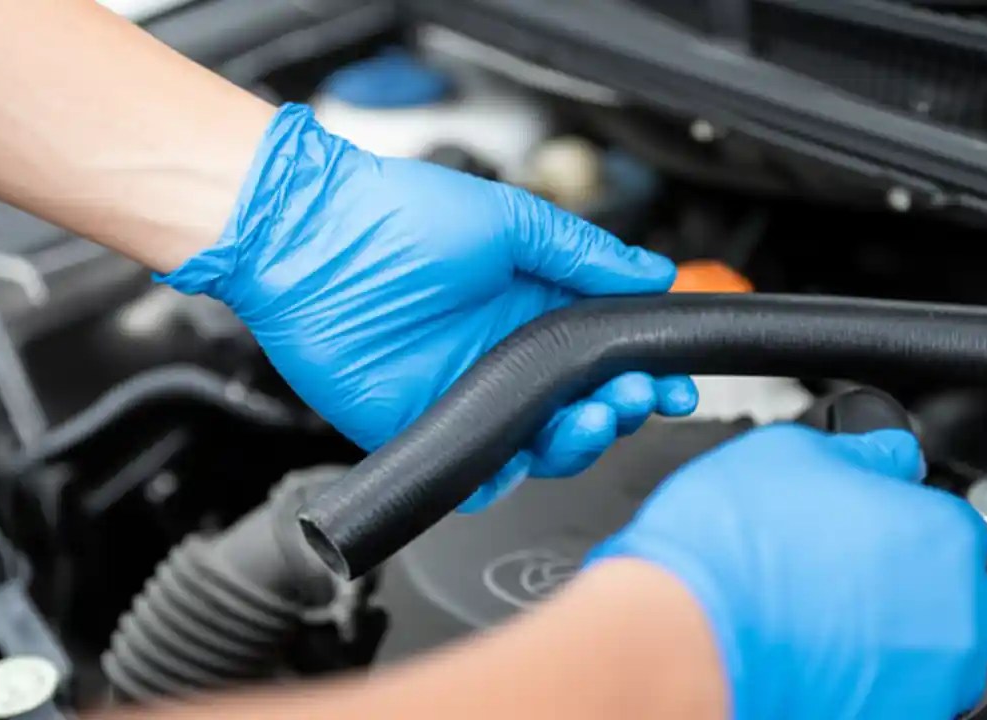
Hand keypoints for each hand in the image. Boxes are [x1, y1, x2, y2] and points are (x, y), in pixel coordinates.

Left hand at [159, 103, 697, 507]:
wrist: (310, 240)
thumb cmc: (398, 216)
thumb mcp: (512, 222)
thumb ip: (585, 255)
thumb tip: (654, 271)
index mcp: (532, 306)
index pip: (605, 353)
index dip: (645, 369)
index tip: (675, 378)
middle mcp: (504, 356)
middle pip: (585, 405)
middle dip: (625, 407)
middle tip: (640, 394)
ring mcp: (468, 395)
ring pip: (544, 445)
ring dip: (583, 438)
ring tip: (595, 414)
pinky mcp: (426, 429)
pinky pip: (480, 472)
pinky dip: (512, 472)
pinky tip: (532, 450)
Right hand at [588, 425, 986, 719]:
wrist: (680, 639)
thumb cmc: (726, 549)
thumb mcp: (789, 454)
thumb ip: (863, 452)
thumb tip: (889, 455)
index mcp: (944, 535)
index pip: (950, 522)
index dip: (899, 522)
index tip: (860, 531)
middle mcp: (959, 615)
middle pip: (962, 598)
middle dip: (917, 589)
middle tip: (844, 580)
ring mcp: (933, 685)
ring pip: (936, 659)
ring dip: (899, 642)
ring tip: (824, 627)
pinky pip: (898, 699)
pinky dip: (870, 686)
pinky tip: (817, 663)